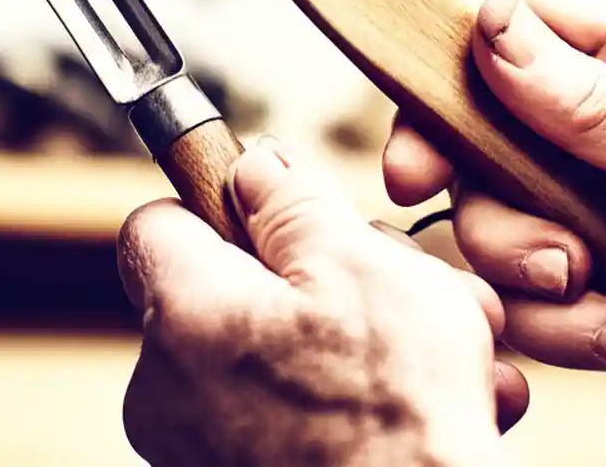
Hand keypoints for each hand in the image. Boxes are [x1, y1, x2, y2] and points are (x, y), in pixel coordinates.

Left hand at [118, 142, 523, 465]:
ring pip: (280, 359)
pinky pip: (293, 422)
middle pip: (234, 292)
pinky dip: (353, 410)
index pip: (157, 225)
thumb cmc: (399, 419)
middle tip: (400, 289)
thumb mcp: (361, 266)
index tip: (279, 212)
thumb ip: (294, 203)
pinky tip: (434, 411)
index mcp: (185, 316)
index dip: (220, 204)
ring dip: (360, 348)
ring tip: (448, 361)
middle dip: (320, 282)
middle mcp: (172, 392)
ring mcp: (203, 453)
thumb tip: (255, 168)